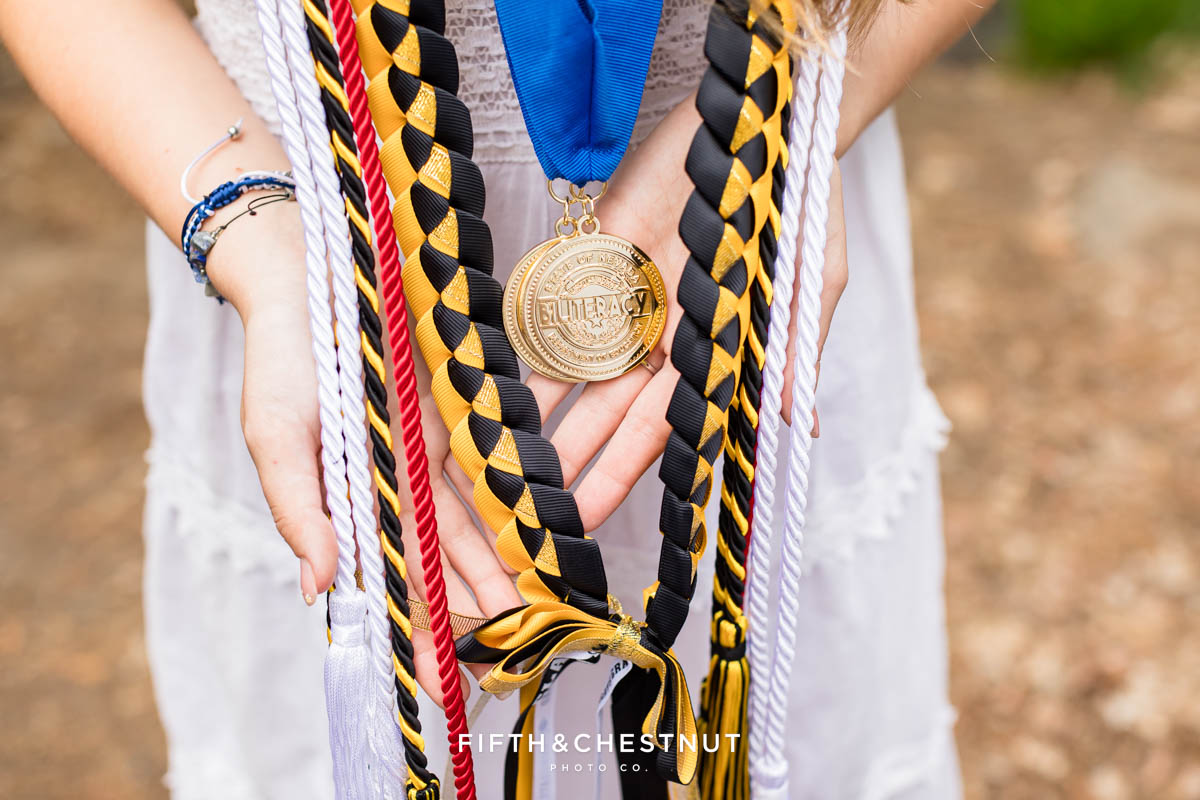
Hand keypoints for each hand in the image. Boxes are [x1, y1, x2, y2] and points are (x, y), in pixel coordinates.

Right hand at [207, 199, 519, 706]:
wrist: (317, 270)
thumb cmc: (282, 359)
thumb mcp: (277, 438)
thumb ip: (299, 511)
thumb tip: (317, 590)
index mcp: (357, 500)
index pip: (392, 576)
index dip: (416, 629)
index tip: (440, 683)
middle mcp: (402, 482)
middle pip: (446, 556)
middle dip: (476, 608)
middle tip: (511, 657)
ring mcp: (436, 448)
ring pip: (481, 517)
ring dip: (507, 563)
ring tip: (538, 610)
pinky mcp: (465, 407)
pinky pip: (501, 455)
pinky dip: (523, 492)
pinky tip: (550, 526)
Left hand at [527, 99, 848, 531]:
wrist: (756, 120)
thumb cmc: (796, 205)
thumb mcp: (808, 284)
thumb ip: (792, 356)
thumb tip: (798, 429)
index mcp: (709, 356)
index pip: (655, 432)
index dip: (616, 476)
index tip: (580, 523)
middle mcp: (660, 339)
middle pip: (603, 415)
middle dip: (564, 463)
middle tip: (519, 512)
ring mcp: (624, 300)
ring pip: (572, 372)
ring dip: (534, 418)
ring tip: (491, 462)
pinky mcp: (595, 257)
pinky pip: (553, 309)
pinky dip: (525, 346)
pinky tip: (488, 384)